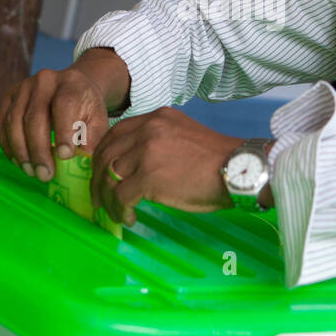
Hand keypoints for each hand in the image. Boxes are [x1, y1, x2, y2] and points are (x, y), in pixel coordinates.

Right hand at [0, 57, 118, 181]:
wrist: (72, 87)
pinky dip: (8, 145)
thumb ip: (92, 138)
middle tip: (44, 174)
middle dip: (38, 150)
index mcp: (71, 83)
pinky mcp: (9, 96)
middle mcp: (45, 80)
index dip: (63, 132)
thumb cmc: (85, 108)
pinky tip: (18, 161)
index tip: (64, 156)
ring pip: (15, 121)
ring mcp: (24, 87)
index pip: (64, 105)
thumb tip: (81, 160)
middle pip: (35, 116)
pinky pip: (2, 123)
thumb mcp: (98, 120)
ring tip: (31, 171)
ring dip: (21, 151)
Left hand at [89, 107, 239, 226]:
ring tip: (114, 212)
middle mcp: (147, 130)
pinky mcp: (149, 177)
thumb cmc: (217, 160)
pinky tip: (129, 217)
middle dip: (97, 177)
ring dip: (108, 198)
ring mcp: (146, 153)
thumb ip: (159, 141)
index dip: (104, 154)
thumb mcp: (184, 136)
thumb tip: (139, 165)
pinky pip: (121, 196)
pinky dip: (120, 209)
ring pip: (109, 176)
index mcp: (156, 118)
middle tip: (98, 197)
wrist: (238, 169)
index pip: (116, 133)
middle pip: (106, 153)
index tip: (102, 171)